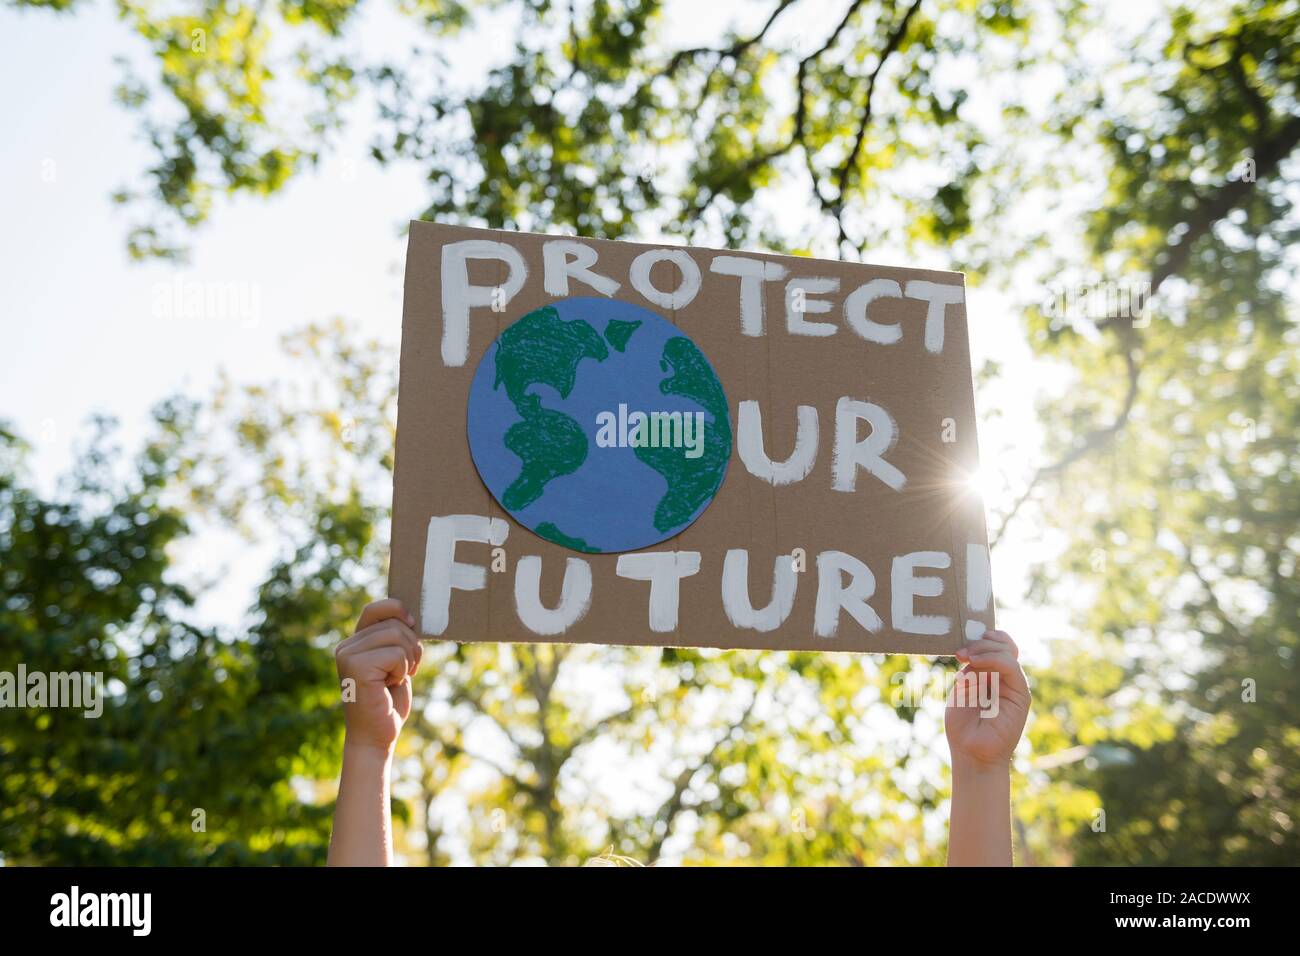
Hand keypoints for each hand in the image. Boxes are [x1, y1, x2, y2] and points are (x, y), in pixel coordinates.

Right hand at [334, 599, 423, 753]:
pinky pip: (396, 654)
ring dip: (408, 659)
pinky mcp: (356, 667)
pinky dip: (402, 670)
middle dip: (412, 646)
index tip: (412, 624)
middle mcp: (347, 646)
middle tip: (405, 670)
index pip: (376, 608)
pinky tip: (389, 685)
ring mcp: (348, 656)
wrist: (377, 736)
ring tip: (396, 678)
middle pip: (394, 623)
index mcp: (355, 642)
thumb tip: (410, 614)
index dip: (398, 609)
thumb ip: (395, 638)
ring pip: (397, 636)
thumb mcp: (395, 662)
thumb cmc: (388, 701)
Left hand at [945, 629, 1030, 770]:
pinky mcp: (1021, 696)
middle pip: (1004, 645)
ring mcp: (1014, 686)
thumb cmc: (963, 726)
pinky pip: (1011, 667)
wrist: (971, 754)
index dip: (983, 638)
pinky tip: (974, 661)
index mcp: (991, 676)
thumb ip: (969, 672)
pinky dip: (993, 659)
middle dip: (980, 641)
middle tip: (960, 652)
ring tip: (965, 656)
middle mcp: (1005, 679)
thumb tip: (971, 654)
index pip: (996, 646)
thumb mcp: (962, 691)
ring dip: (984, 648)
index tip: (961, 641)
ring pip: (1008, 652)